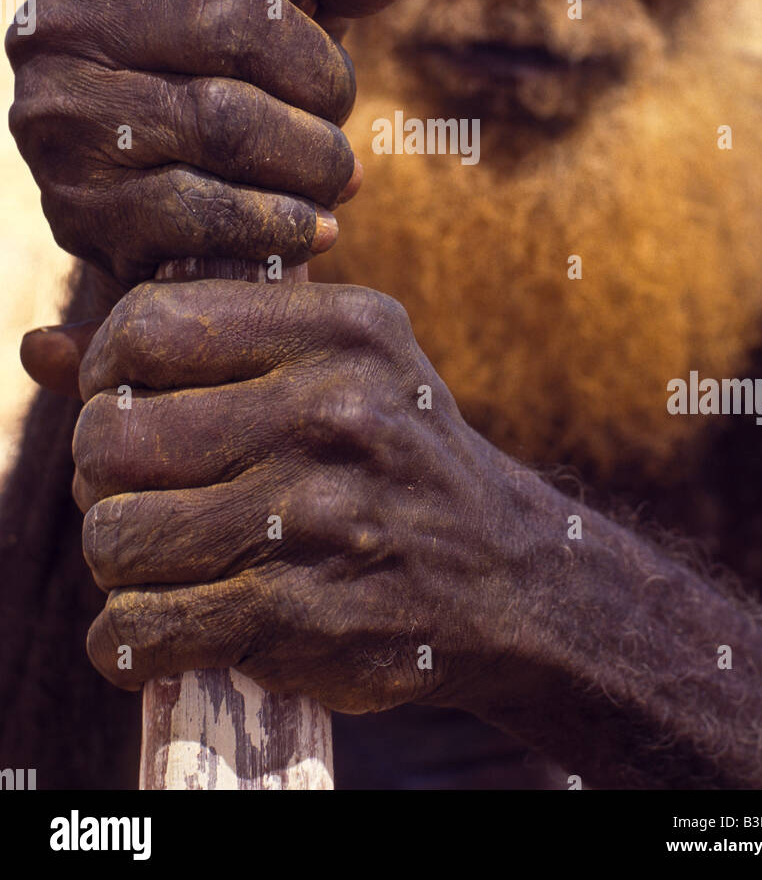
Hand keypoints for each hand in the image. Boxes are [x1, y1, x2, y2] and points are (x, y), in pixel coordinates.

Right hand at [6, 0, 403, 288]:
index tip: (318, 2)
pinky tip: (313, 225)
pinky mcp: (78, 207)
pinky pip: (203, 212)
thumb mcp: (276, 0)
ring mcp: (61, 114)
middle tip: (338, 105)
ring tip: (336, 171)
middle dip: (319, 69)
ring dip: (313, 156)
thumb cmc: (225, 77)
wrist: (150, 212)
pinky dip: (281, 224)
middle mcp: (59, 20)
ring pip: (224, 121)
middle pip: (227, 13)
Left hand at [72, 278, 540, 713]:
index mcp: (341, 330)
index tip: (128, 400)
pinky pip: (141, 630)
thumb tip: (39, 347)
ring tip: (163, 555)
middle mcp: (333, 412)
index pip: (147, 328)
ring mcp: (321, 518)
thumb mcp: (331, 363)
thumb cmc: (393, 453)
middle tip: (141, 488)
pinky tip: (161, 626)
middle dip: (100, 472)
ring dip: (118, 559)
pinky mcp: (304, 618)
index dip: (108, 369)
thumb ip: (190, 343)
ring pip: (114, 538)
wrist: (507, 577)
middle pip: (112, 436)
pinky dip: (126, 639)